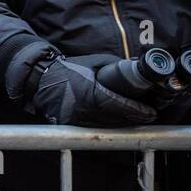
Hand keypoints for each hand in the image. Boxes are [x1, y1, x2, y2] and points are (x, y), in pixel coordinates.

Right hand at [31, 56, 155, 126]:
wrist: (40, 80)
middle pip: (115, 119)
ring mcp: (73, 119)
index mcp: (88, 92)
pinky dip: (106, 126)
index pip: (119, 105)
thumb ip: (113, 66)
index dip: (137, 110)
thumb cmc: (67, 70)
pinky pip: (92, 128)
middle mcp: (81, 109)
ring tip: (134, 118)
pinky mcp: (68, 125)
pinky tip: (115, 121)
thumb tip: (134, 68)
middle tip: (147, 116)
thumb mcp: (92, 62)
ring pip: (105, 126)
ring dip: (121, 123)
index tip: (150, 112)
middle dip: (133, 118)